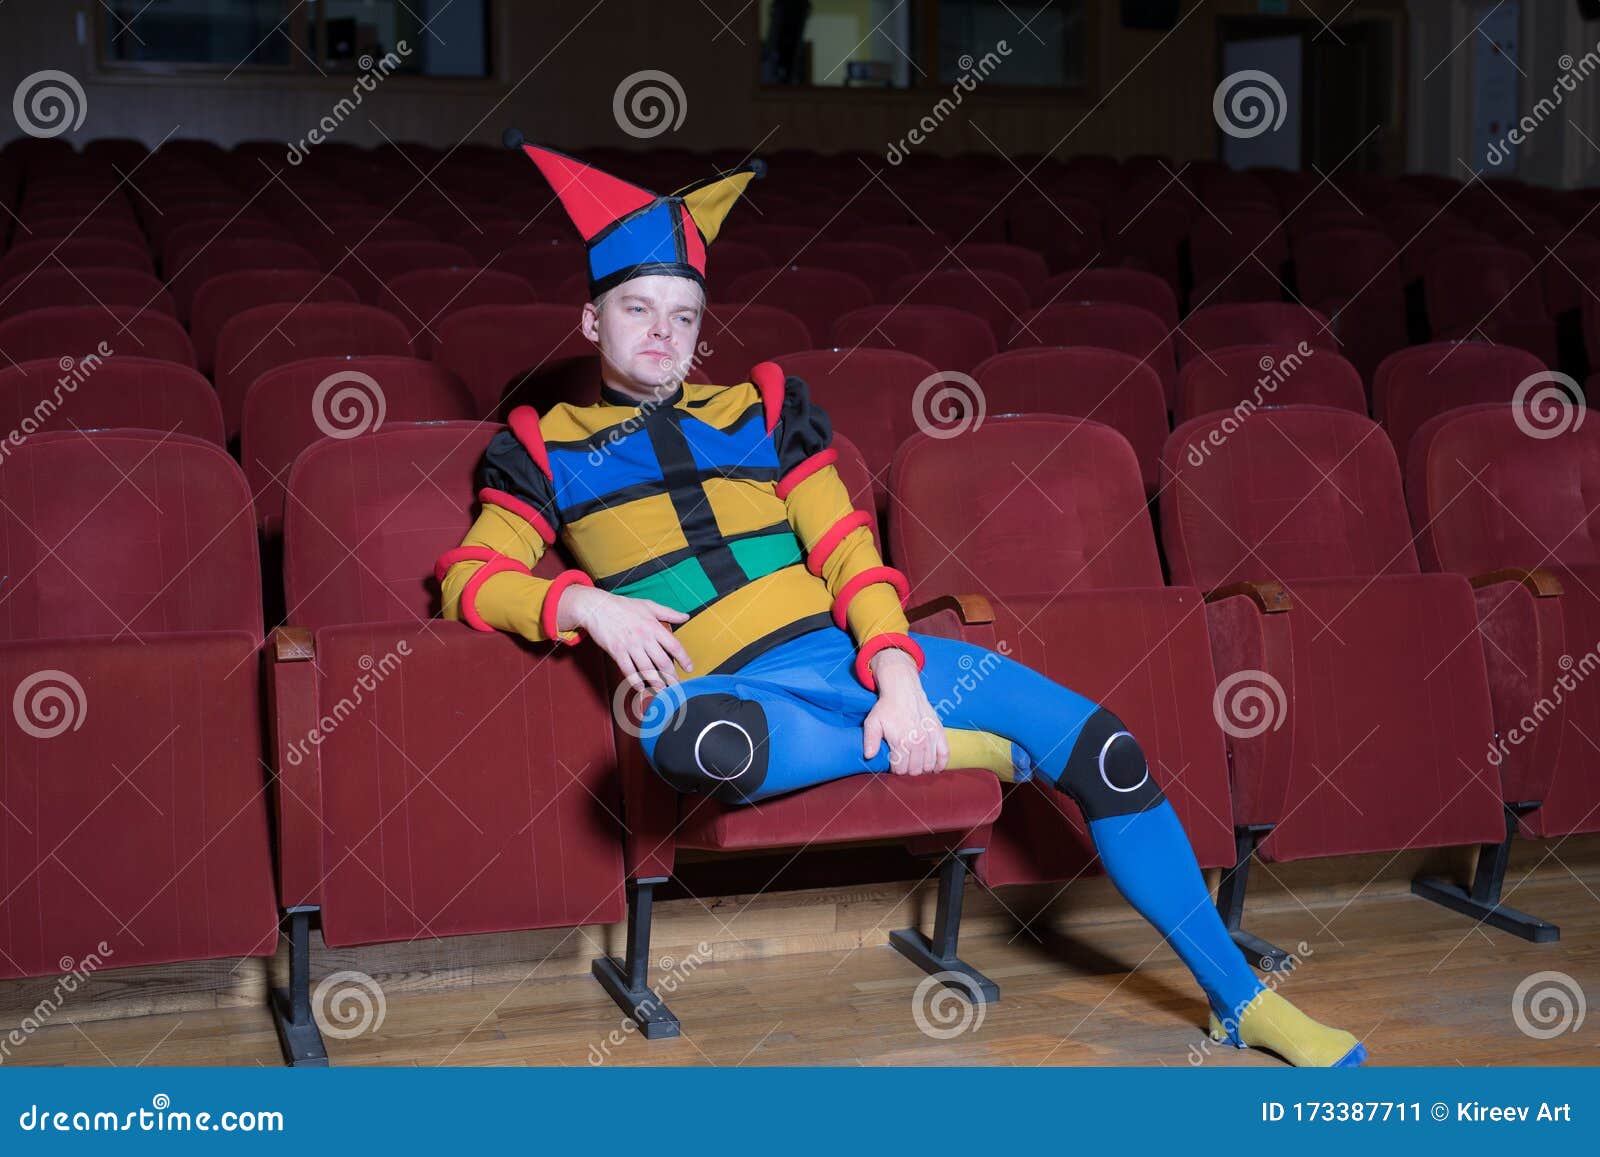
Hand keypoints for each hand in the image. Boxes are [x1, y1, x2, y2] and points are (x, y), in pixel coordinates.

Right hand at [558, 586, 692, 691]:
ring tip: (662, 690)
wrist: (597, 607)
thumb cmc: (623, 605)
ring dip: (656, 682)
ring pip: (647, 669)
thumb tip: (685, 616)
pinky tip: (641, 687)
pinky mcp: (617, 651)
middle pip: (663, 661)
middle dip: (671, 676)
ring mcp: (630, 645)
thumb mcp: (648, 605)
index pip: (674, 645)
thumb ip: (668, 612)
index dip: (683, 659)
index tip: (689, 668)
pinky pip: (628, 670)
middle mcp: (644, 637)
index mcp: (654, 626)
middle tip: (676, 685)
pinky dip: (635, 681)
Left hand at [862, 648, 947, 775]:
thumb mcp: (872, 722)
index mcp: (901, 742)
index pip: (900, 769)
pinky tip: (935, 768)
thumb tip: (869, 756)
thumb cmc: (886, 708)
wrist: (903, 691)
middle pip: (915, 770)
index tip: (893, 762)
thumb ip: (870, 740)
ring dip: (921, 768)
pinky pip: (945, 754)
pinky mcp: (939, 732)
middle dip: (908, 769)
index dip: (895, 769)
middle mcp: (918, 742)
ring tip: (915, 763)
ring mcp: (930, 738)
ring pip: (928, 765)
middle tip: (903, 762)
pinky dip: (941, 764)